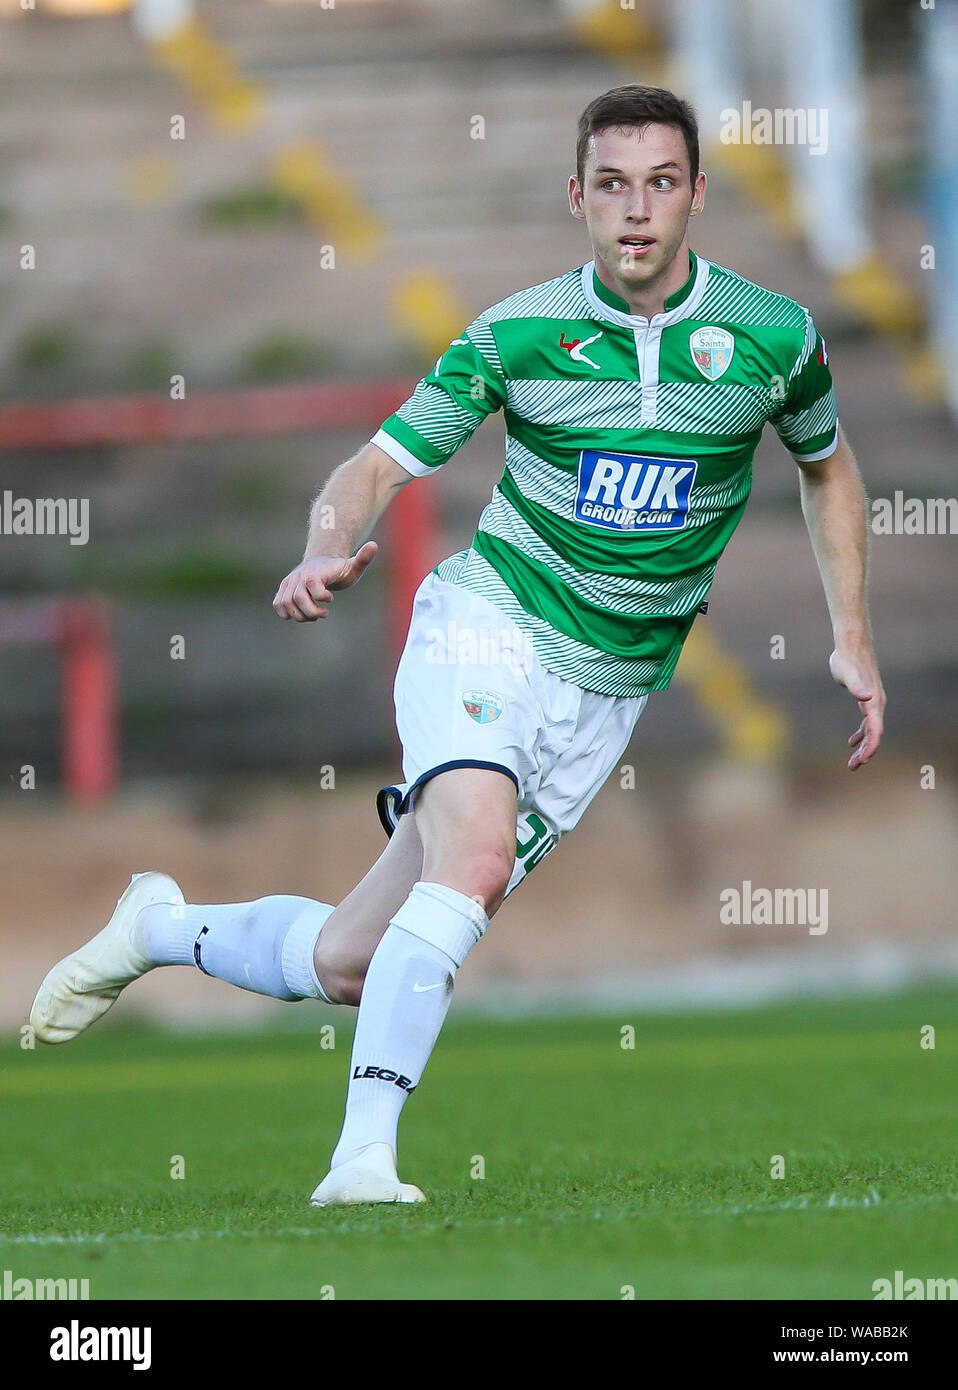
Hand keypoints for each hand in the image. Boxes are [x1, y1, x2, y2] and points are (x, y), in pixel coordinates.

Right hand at [272, 541, 377, 621]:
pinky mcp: (283, 590)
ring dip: (301, 615)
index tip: (331, 599)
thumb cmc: (340, 569)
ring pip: (285, 604)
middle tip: (324, 613)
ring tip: (314, 615)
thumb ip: (363, 558)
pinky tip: (302, 614)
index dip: (322, 596)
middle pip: (297, 598)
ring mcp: (289, 583)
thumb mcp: (354, 565)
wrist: (322, 563)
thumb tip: (374, 545)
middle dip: (311, 611)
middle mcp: (299, 576)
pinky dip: (287, 614)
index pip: (312, 583)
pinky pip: (278, 605)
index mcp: (316, 571)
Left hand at [828, 646, 885, 770]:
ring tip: (854, 762)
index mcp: (873, 703)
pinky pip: (867, 722)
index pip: (875, 730)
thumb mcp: (846, 673)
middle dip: (865, 752)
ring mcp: (873, 702)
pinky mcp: (867, 699)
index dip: (870, 747)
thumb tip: (866, 697)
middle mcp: (877, 704)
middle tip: (852, 767)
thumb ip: (856, 686)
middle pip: (874, 734)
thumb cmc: (846, 659)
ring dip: (864, 746)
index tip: (862, 760)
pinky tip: (851, 741)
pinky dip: (861, 733)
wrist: (852, 644)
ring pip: (871, 730)